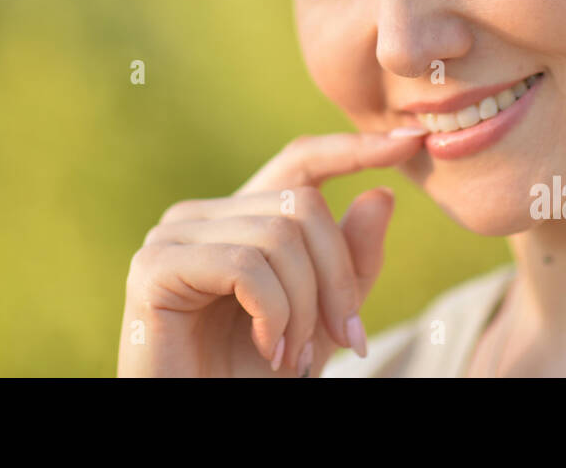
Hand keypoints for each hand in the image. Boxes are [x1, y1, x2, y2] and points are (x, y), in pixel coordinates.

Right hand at [116, 128, 426, 376]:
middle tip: (346, 340)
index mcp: (239, 218)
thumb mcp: (322, 320)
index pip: (299, 161)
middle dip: (337, 278)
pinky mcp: (154, 267)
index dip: (353, 148)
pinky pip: (245, 266)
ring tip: (293, 356)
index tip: (410, 142)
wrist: (200, 423)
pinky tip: (267, 348)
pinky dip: (273, 313)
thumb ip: (350, 262)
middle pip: (301, 204)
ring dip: (305, 308)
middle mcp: (201, 215)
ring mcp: (172, 235)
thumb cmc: (252, 378)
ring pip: (278, 236)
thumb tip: (381, 194)